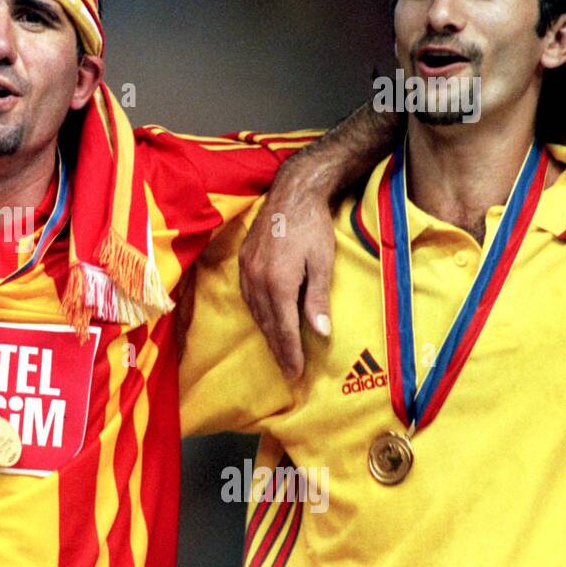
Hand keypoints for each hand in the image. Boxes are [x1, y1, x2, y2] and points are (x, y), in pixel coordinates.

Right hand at [238, 168, 335, 380]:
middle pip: (267, 324)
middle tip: (288, 371)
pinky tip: (264, 320)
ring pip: (255, 312)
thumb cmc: (313, 227)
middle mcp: (257, 280)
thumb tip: (321, 332)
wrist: (291, 194)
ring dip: (267, 333)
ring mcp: (246, 270)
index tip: (296, 373)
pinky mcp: (242, 261)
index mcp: (279, 283)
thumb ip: (318, 299)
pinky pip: (247, 296)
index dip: (290, 352)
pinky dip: (257, 313)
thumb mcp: (323, 263)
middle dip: (278, 349)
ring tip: (278, 350)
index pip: (284, 328)